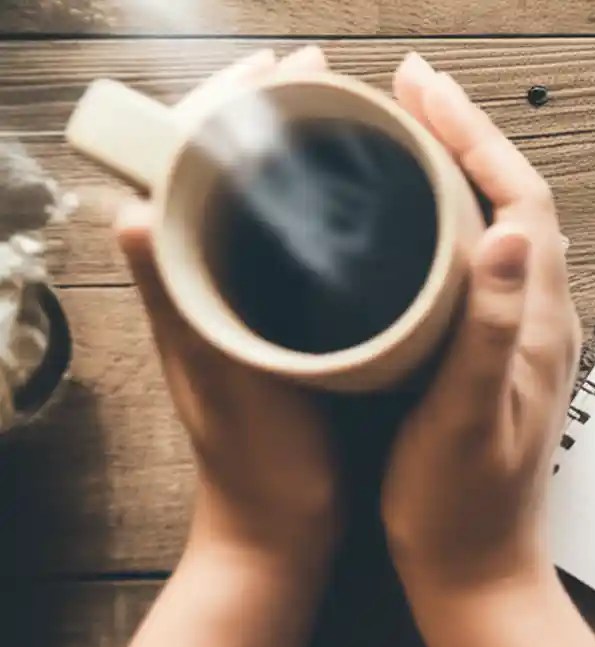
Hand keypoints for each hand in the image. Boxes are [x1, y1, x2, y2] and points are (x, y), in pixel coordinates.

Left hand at [115, 46, 340, 568]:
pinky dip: (319, 208)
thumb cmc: (258, 464)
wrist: (282, 528)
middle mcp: (213, 283)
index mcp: (188, 285)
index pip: (191, 167)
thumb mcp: (220, 382)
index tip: (281, 69)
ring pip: (264, 206)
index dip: (230, 106)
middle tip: (320, 79)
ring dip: (294, 155)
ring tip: (340, 120)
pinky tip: (362, 203)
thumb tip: (132, 209)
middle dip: (267, 115)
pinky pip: (294, 246)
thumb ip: (177, 301)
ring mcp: (251, 303)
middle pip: (229, 173)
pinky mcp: (286, 325)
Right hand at [381, 52, 581, 591]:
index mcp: (537, 322)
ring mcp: (524, 335)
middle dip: (467, 133)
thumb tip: (505, 233)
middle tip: (412, 88)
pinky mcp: (501, 354)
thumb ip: (488, 329)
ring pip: (502, 224)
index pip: (520, 197)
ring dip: (463, 168)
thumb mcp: (465, 418)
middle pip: (516, 197)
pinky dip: (454, 216)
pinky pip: (485, 260)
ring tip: (411, 129)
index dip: (475, 133)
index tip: (422, 87)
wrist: (479, 570)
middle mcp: (541, 318)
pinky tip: (416, 217)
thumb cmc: (461, 506)